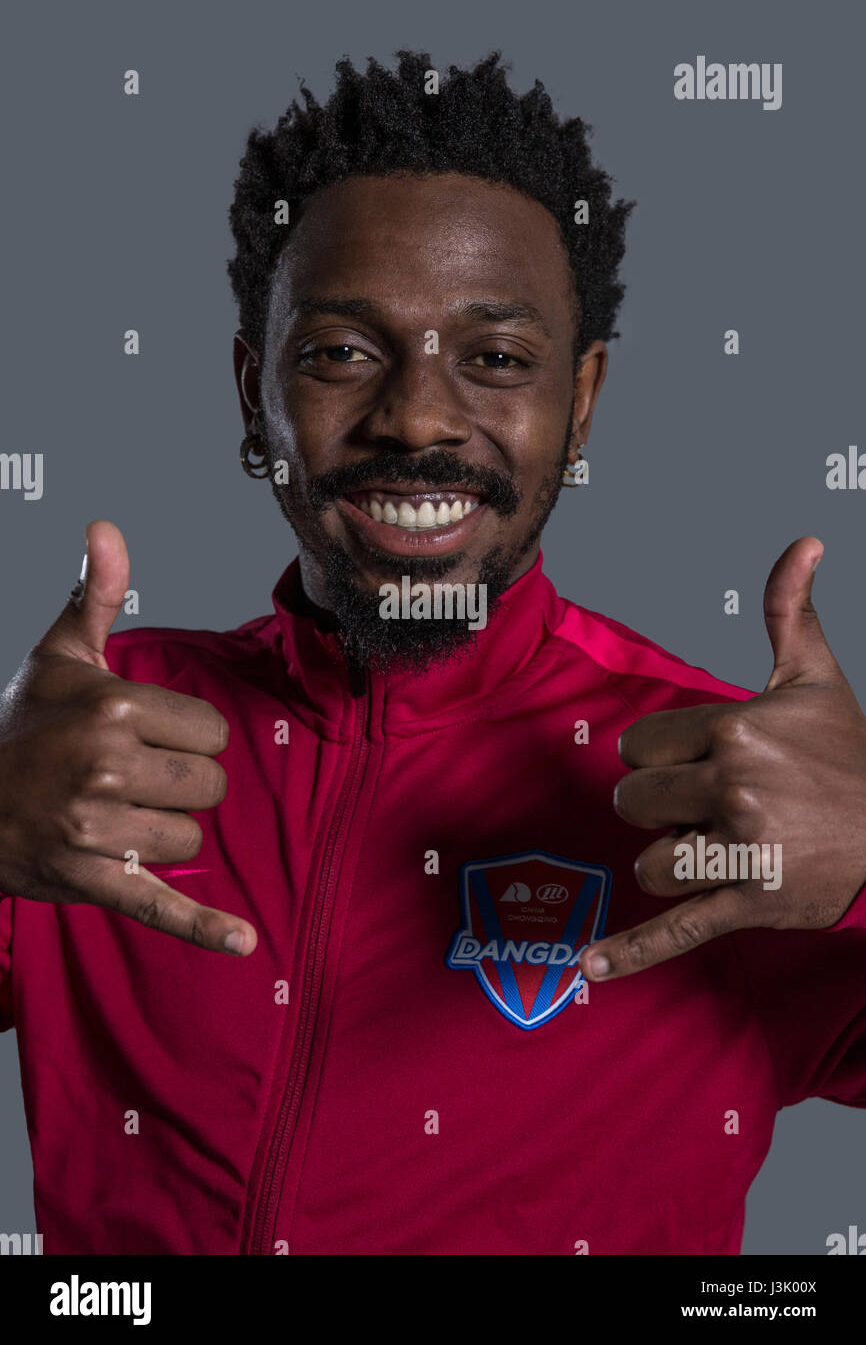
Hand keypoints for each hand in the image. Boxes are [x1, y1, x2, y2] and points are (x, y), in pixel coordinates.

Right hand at [0, 520, 256, 955]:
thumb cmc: (21, 725)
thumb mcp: (58, 655)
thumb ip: (94, 593)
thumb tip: (106, 527)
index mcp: (114, 707)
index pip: (212, 731)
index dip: (187, 737)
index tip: (146, 738)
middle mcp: (108, 767)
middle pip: (209, 786)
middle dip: (179, 785)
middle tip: (128, 781)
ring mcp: (97, 830)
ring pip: (191, 840)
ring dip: (165, 834)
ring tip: (114, 818)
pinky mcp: (91, 882)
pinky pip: (162, 908)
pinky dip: (206, 929)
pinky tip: (246, 944)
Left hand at [580, 536, 865, 980]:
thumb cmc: (849, 751)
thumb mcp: (815, 676)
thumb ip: (790, 610)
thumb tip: (802, 540)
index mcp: (737, 728)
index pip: (637, 747)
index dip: (659, 758)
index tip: (699, 763)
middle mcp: (737, 786)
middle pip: (633, 803)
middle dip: (660, 809)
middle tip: (710, 809)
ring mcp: (744, 849)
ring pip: (651, 862)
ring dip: (673, 862)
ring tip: (723, 850)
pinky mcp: (752, 902)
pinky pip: (678, 928)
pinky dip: (633, 953)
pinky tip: (591, 970)